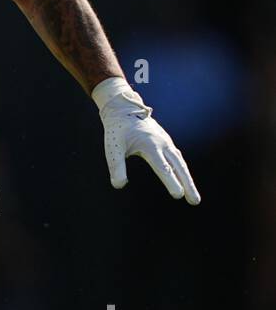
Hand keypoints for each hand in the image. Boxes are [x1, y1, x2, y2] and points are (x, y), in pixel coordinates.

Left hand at [92, 76, 200, 204]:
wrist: (123, 108)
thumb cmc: (117, 129)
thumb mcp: (113, 147)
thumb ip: (116, 166)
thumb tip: (119, 184)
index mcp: (150, 145)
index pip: (163, 167)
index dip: (170, 181)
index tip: (178, 195)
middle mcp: (162, 144)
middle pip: (179, 167)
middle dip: (187, 184)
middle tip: (195, 202)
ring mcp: (166, 141)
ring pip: (180, 163)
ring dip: (188, 179)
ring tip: (194, 197)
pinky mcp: (165, 141)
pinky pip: (177, 158)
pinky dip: (182, 170)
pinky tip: (185, 180)